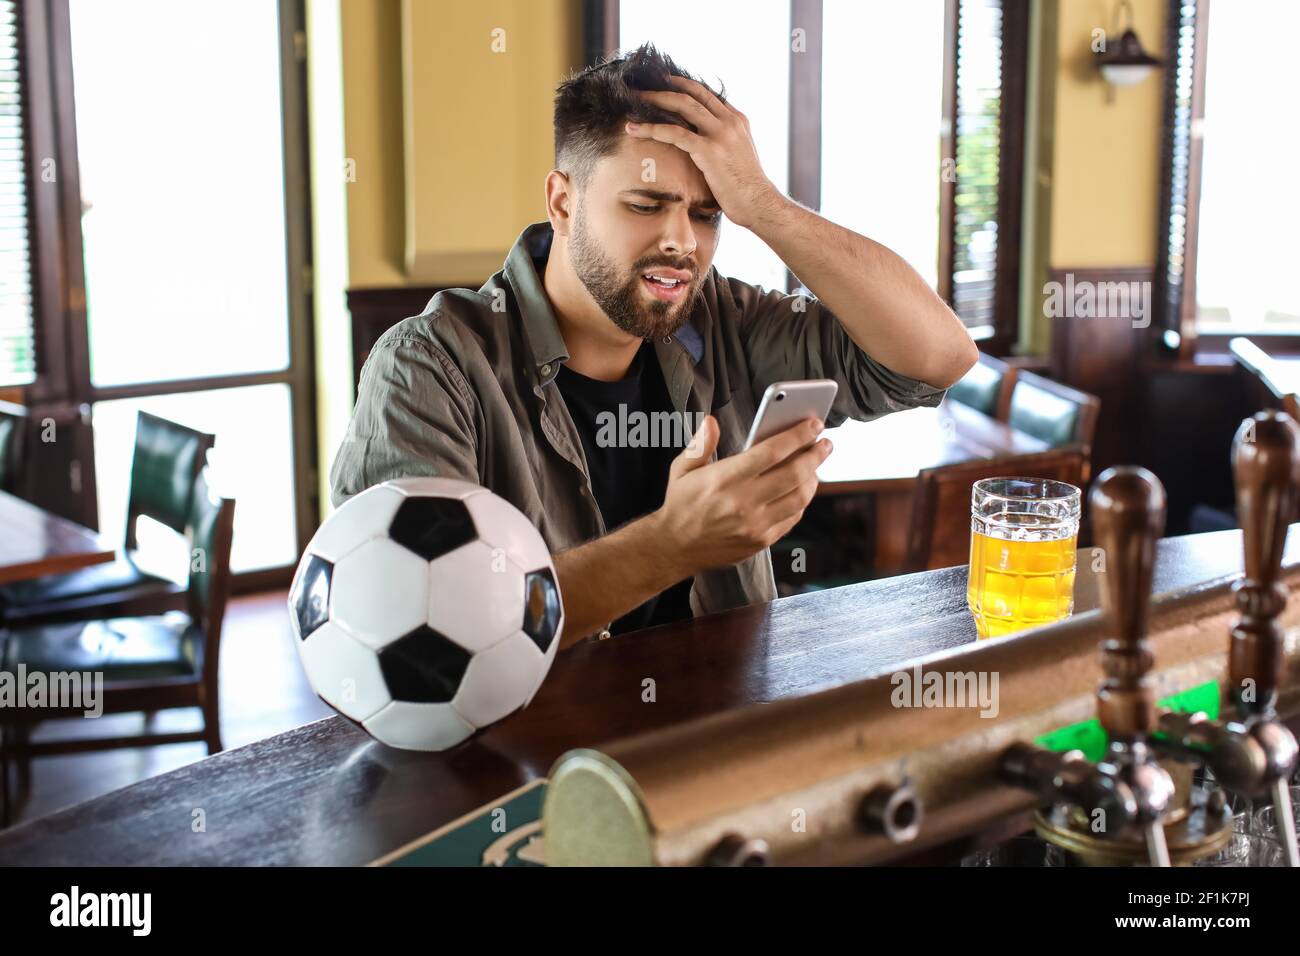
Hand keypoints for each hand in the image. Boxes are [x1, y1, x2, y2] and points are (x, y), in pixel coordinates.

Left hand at [625, 76, 782, 229]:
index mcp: (737, 119)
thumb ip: (725, 141)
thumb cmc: (746, 188)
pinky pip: (675, 133)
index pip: (706, 93)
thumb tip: (704, 142)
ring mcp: (720, 134)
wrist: (759, 204)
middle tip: (643, 85)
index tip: (663, 83)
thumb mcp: (738, 156)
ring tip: (633, 100)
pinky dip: (652, 128)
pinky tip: (634, 129)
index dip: (683, 85)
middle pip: (693, 92)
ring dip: (655, 99)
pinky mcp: (710, 150)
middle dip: (665, 85)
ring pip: (682, 105)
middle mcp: (729, 121)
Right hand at [650, 414, 832, 571]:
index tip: (814, 424)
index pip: (771, 452)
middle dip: (815, 455)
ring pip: (799, 497)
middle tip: (825, 443)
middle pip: (793, 474)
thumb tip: (712, 421)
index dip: (797, 435)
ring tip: (815, 464)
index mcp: (723, 479)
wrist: (674, 548)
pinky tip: (802, 488)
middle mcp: (742, 503)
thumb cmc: (680, 504)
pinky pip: (792, 518)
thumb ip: (700, 444)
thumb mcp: (682, 469)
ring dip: (814, 478)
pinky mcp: (761, 541)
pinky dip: (802, 501)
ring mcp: (754, 525)